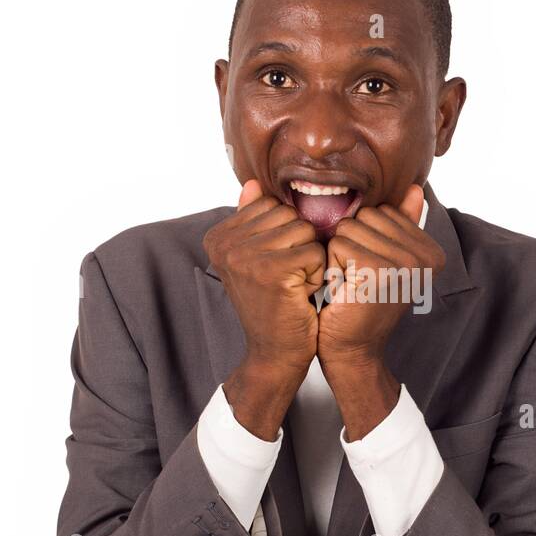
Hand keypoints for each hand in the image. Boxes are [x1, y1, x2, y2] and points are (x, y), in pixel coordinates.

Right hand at [202, 179, 324, 437]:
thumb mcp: (258, 258)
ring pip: (306, 232)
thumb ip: (252, 220)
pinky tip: (301, 294)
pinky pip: (316, 251)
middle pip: (290, 215)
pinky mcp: (270, 271)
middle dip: (301, 245)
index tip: (274, 267)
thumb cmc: (274, 304)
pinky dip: (318, 274)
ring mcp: (244, 256)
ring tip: (294, 285)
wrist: (275, 353)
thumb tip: (251, 183)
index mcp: (218, 235)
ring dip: (311, 260)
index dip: (287, 236)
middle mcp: (224, 243)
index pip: (273, 206)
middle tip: (288, 278)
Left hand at [317, 183, 444, 438]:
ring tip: (352, 285)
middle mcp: (426, 256)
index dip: (364, 239)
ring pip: (349, 229)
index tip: (371, 272)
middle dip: (350, 245)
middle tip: (358, 280)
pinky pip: (338, 244)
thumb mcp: (384, 260)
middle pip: (365, 217)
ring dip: (339, 257)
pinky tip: (344, 291)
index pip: (382, 211)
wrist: (350, 350)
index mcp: (431, 250)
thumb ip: (402, 225)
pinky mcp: (379, 271)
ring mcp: (405, 264)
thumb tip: (417, 188)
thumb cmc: (360, 304)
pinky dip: (332, 267)